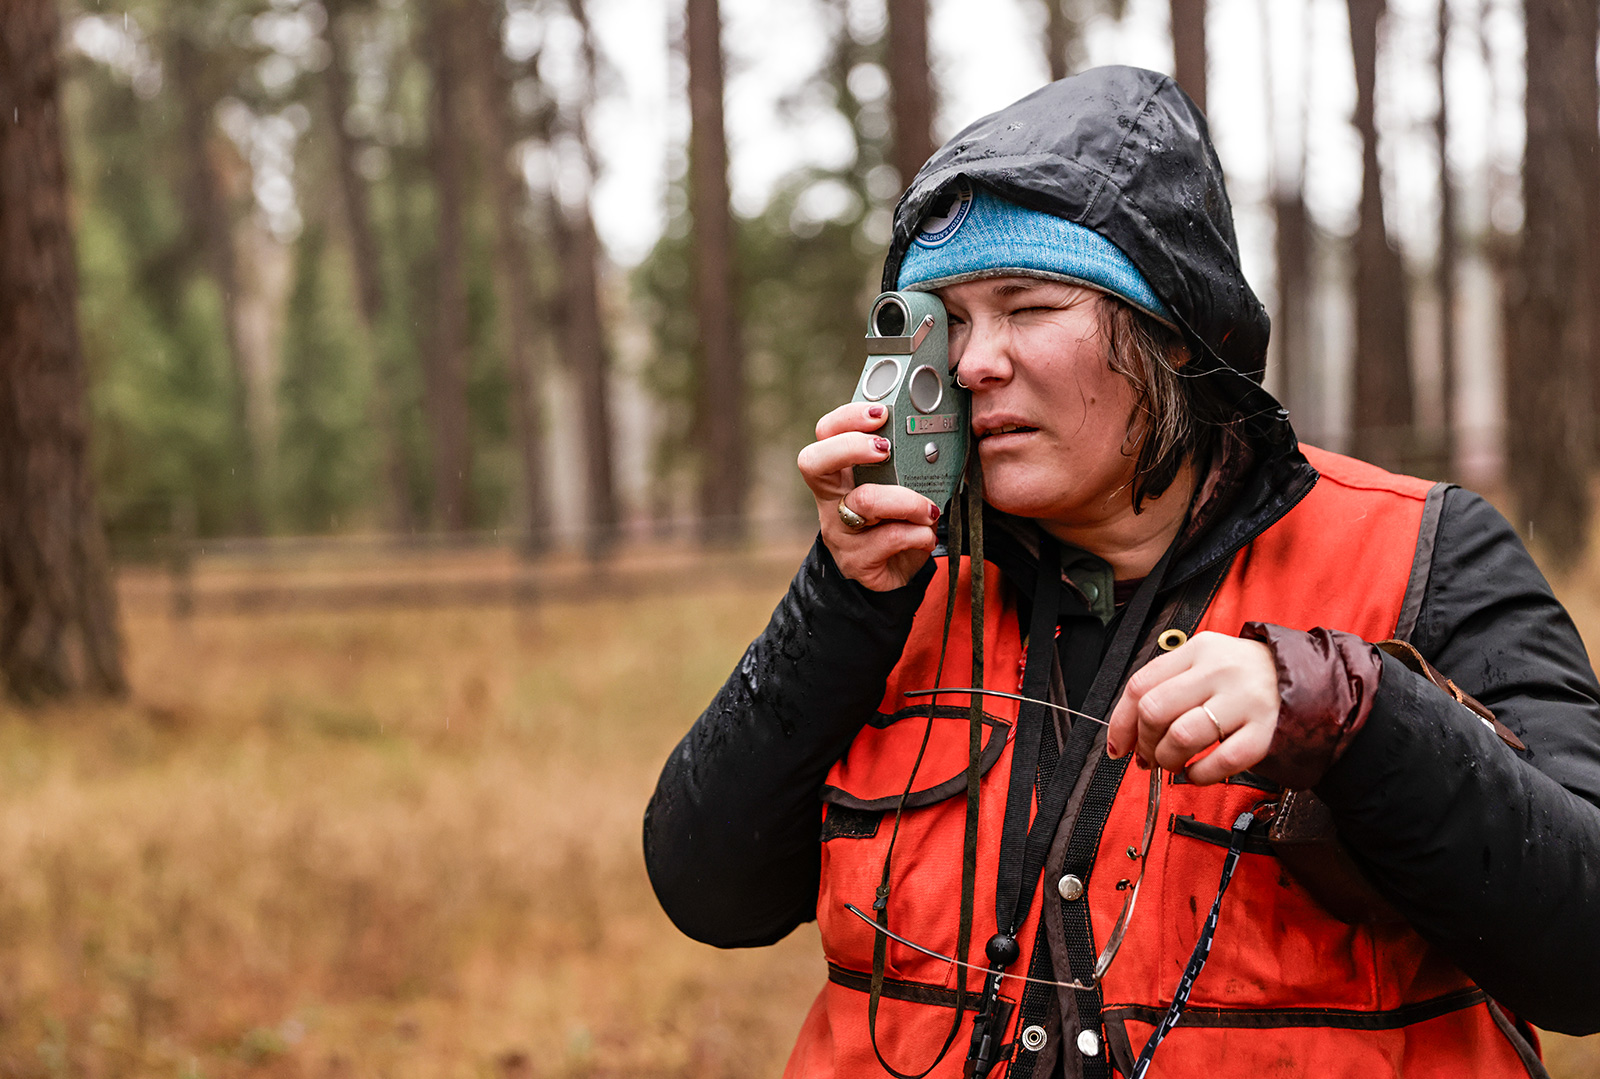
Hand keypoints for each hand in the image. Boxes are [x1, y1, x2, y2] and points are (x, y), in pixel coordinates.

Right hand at [798, 402, 942, 591]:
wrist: (894, 573)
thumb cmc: (898, 521)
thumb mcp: (899, 488)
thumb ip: (907, 464)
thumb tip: (940, 438)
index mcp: (840, 473)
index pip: (824, 434)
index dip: (846, 419)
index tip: (880, 414)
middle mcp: (830, 500)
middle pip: (814, 461)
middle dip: (851, 447)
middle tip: (885, 449)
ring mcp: (839, 532)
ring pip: (865, 501)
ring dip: (907, 500)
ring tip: (929, 509)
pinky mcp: (856, 562)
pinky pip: (890, 538)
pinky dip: (919, 534)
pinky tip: (926, 536)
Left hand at [1105, 631, 1279, 784]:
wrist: (1305, 678)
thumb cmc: (1244, 676)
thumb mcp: (1205, 662)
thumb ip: (1168, 686)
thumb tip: (1128, 732)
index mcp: (1198, 650)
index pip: (1141, 685)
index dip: (1121, 722)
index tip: (1119, 745)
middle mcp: (1220, 671)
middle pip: (1155, 711)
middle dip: (1145, 743)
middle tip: (1150, 757)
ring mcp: (1245, 701)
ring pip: (1182, 737)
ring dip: (1168, 760)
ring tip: (1173, 764)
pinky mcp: (1265, 732)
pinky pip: (1220, 762)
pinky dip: (1199, 775)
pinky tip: (1197, 773)